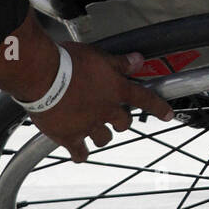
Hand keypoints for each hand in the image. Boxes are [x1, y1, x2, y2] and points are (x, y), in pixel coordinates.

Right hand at [28, 45, 174, 162]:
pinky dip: (80, 154)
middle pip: (123, 123)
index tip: (168, 115)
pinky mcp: (69, 137)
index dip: (158, 108)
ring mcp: (88, 126)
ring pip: (104, 138)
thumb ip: (119, 62)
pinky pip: (79, 153)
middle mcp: (106, 110)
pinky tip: (78, 152)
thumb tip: (138, 60)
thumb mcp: (98, 55)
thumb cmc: (66, 61)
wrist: (41, 76)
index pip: (145, 99)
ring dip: (102, 135)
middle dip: (120, 120)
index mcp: (116, 89)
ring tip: (93, 129)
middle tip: (111, 115)